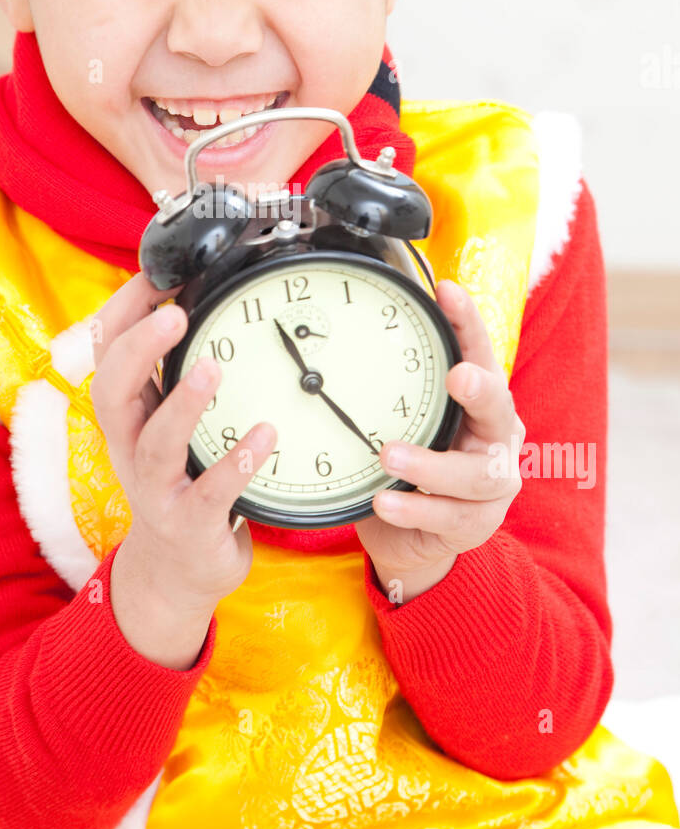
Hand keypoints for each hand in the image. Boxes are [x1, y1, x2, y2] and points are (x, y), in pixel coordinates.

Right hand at [90, 272, 276, 666]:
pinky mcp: (190, 524)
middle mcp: (130, 447)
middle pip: (112, 391)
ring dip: (182, 403)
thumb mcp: (164, 422)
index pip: (106, 352)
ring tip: (212, 368)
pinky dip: (235, 463)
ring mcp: (157, 490)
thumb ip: (172, 373)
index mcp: (126, 414)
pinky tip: (264, 434)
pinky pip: (210, 494)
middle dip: (138, 348)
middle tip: (174, 310)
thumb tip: (197, 297)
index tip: (156, 274)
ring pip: (155, 444)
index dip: (124, 311)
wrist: (177, 570)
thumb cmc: (180, 479)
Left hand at [355, 280, 525, 603]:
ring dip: (431, 462)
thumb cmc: (409, 468)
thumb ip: (386, 393)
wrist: (412, 537)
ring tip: (389, 456)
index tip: (447, 291)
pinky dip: (414, 506)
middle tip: (458, 375)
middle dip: (480, 388)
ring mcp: (492, 485)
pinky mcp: (475, 524)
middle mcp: (495, 439)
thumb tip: (328, 350)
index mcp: (480, 403)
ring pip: (475, 473)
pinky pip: (448, 515)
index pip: (479, 354)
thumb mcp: (401, 424)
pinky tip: (385, 500)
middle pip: (499, 408)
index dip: (468, 322)